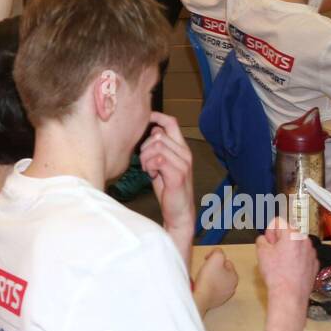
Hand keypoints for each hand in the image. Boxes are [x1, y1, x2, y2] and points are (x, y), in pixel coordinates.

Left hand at [139, 111, 195, 238]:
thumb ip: (160, 148)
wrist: (179, 213)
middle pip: (159, 134)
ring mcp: (183, 164)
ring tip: (148, 169)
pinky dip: (149, 166)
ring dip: (146, 158)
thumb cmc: (169, 189)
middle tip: (145, 163)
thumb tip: (153, 130)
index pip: (172, 123)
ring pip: (157, 146)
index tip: (146, 119)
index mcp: (182, 149)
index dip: (157, 117)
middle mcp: (185, 154)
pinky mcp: (178, 175)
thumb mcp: (163, 164)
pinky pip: (157, 160)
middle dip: (145, 147)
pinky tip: (151, 174)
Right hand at [193, 248, 238, 314]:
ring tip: (204, 277)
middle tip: (206, 268)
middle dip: (214, 268)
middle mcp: (232, 287)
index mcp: (234, 276)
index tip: (207, 260)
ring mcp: (225, 295)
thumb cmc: (209, 278)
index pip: (227, 262)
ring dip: (212, 277)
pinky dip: (209, 286)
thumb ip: (219, 252)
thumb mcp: (216, 258)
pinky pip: (213, 290)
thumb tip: (217, 252)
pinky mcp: (217, 301)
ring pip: (218, 281)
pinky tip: (203, 285)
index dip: (216, 258)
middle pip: (223, 272)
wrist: (201, 297)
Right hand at [255, 217, 317, 309]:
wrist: (290, 294)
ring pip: (297, 245)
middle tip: (273, 254)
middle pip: (289, 233)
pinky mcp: (315, 264)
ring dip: (289, 250)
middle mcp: (305, 240)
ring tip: (282, 264)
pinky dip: (297, 260)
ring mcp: (312, 252)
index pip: (278, 222)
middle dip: (280, 241)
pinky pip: (304, 256)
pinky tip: (290, 270)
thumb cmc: (277, 275)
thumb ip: (262, 240)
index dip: (270, 232)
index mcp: (292, 234)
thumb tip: (265, 240)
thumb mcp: (261, 252)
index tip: (269, 243)